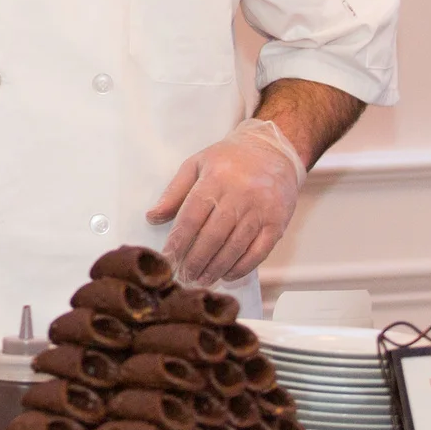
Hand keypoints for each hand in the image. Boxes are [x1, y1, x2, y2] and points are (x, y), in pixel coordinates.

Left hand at [146, 119, 305, 283]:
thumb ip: (174, 192)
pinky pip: (259, 252)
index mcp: (216, 179)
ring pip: (235, 247)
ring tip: (201, 280)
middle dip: (195, 260)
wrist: (274, 150)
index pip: (192, 216)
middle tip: (183, 276)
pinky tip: (227, 275)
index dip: (179, 241)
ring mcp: (261, 210)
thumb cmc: (230, 159)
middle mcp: (240, 195)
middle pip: (213, 236)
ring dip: (216, 268)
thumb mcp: (196, 164)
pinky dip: (242, 267)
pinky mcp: (278, 223)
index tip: (167, 258)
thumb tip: (152, 216)